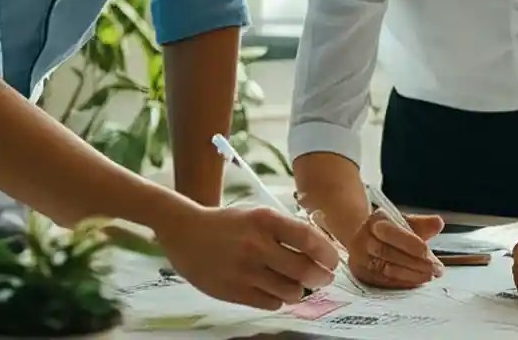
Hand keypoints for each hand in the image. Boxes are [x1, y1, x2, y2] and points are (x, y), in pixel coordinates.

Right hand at [154, 204, 339, 309]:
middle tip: (323, 278)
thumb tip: (322, 249)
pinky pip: (270, 303)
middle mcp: (256, 245)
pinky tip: (274, 289)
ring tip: (297, 285)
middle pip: (304, 270)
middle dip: (321, 278)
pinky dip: (278, 299)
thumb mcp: (258, 214)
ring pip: (290, 292)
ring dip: (300, 291)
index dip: (328, 253)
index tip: (333, 260)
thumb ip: (287, 230)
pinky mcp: (232, 291)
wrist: (184, 232)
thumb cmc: (228, 223)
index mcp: (265, 220)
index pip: (309, 239)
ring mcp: (244, 270)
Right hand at [346, 210, 445, 288]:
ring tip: (429, 276)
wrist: (365, 241)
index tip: (427, 253)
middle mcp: (363, 239)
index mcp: (376, 222)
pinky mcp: (362, 274)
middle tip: (435, 269)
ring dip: (411, 275)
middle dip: (414, 262)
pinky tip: (416, 282)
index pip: (391, 232)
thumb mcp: (405, 223)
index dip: (409, 243)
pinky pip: (383, 281)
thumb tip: (438, 223)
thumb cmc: (391, 232)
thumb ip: (422, 224)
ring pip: (386, 269)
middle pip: (388, 253)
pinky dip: (402, 283)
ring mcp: (360, 258)